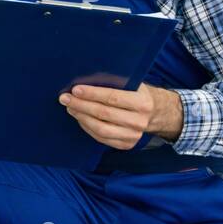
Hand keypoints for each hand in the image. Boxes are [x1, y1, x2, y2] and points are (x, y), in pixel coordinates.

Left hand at [58, 82, 183, 147]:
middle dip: (81, 105)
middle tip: (65, 98)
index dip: (92, 94)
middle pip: (103, 114)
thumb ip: (116, 83)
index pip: (113, 98)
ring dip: (81, 117)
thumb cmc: (139, 94)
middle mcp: (139, 121)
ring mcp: (133, 135)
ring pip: (100, 128)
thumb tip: (86, 79)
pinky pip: (101, 137)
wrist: (158, 113)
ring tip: (70, 108)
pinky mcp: (126, 144)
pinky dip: (87, 127)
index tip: (75, 90)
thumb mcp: (134, 85)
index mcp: (143, 103)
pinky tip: (80, 117)